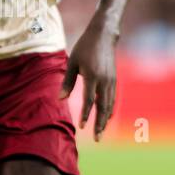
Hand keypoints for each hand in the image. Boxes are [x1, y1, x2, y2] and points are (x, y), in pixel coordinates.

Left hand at [59, 21, 116, 139]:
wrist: (104, 35)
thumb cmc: (84, 47)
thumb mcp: (72, 62)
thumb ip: (67, 81)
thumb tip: (61, 99)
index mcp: (92, 76)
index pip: (89, 99)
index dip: (85, 114)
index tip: (82, 126)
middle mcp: (104, 80)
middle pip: (103, 106)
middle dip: (100, 124)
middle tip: (97, 139)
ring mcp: (111, 80)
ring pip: (109, 104)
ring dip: (105, 120)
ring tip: (100, 133)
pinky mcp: (114, 79)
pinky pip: (113, 98)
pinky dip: (110, 110)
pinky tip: (107, 118)